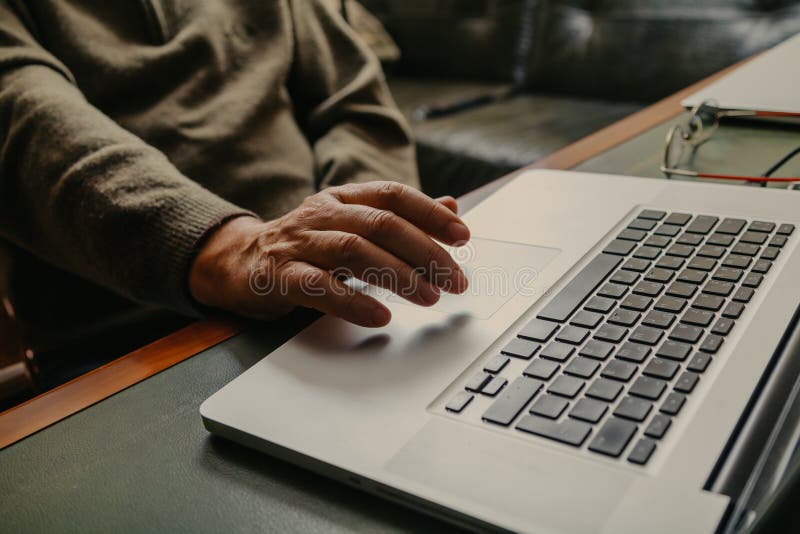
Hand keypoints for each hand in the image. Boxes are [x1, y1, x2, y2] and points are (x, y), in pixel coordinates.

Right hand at [189, 182, 469, 326]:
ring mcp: (299, 244)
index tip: (463, 237)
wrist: (239, 262)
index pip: (392, 196)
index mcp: (343, 198)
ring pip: (355, 252)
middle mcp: (322, 214)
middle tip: (455, 280)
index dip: (429, 215)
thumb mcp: (353, 224)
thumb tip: (450, 208)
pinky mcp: (281, 276)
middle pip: (381, 225)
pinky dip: (354, 302)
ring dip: (399, 276)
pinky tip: (381, 315)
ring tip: (429, 298)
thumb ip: (399, 217)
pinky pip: (321, 287)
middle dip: (425, 252)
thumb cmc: (306, 246)